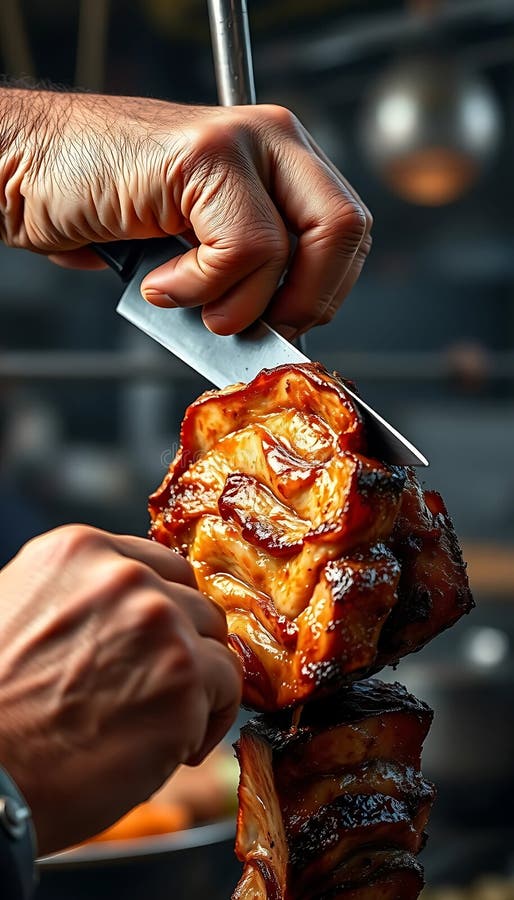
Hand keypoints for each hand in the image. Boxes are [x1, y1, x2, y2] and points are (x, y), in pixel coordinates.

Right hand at [0, 89, 371, 337]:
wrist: (24, 168)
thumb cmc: (103, 208)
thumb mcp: (198, 252)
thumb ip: (249, 279)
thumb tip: (277, 333)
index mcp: (282, 162)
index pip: (348, 235)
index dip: (321, 293)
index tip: (279, 326)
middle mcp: (273, 141)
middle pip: (347, 232)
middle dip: (303, 302)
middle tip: (248, 325)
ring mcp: (241, 141)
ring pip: (291, 248)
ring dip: (235, 302)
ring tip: (183, 294)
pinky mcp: (204, 154)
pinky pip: (241, 249)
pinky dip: (198, 287)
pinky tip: (159, 279)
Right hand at [0, 525, 240, 854]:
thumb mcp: (21, 612)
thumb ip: (82, 595)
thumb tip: (133, 606)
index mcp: (79, 551)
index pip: (157, 566)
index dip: (161, 611)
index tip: (154, 646)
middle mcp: (124, 577)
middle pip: (193, 600)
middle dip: (182, 647)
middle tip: (154, 690)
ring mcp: (159, 624)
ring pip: (215, 643)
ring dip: (197, 684)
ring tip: (159, 723)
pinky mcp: (184, 680)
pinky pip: (228, 691)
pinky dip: (209, 723)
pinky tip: (173, 749)